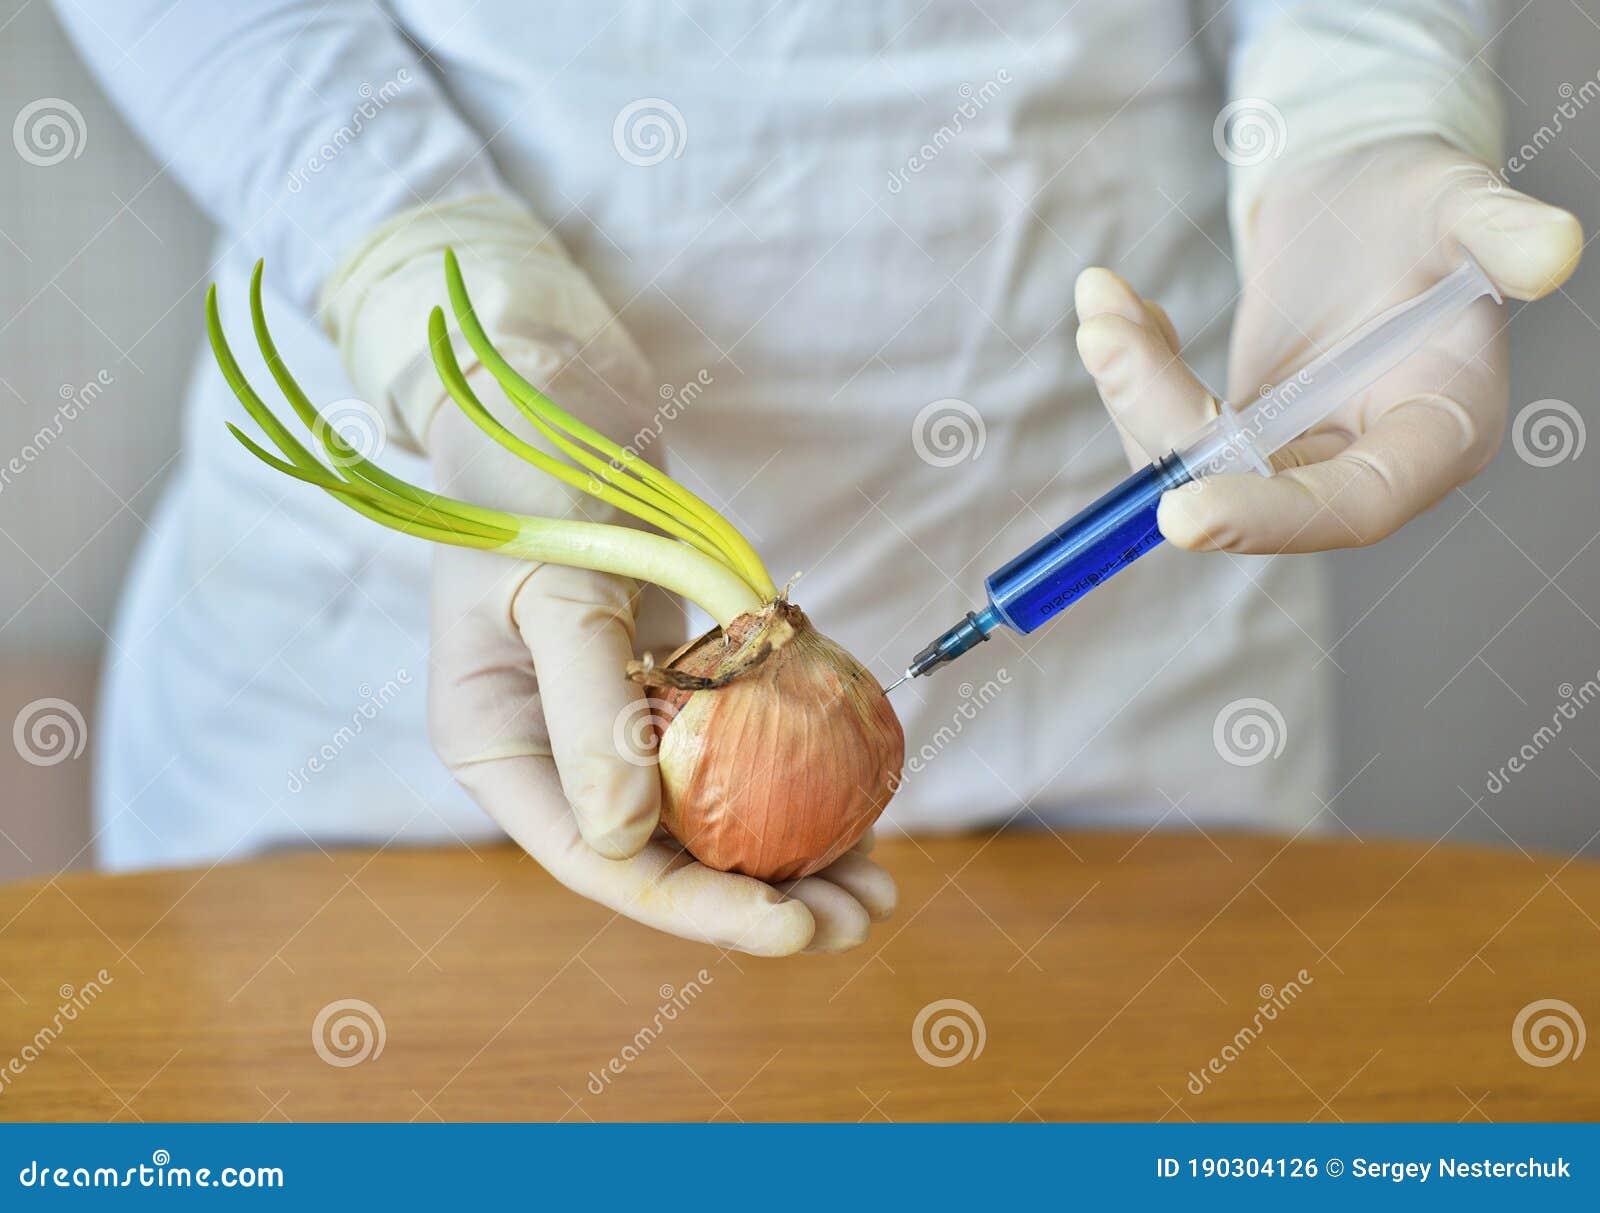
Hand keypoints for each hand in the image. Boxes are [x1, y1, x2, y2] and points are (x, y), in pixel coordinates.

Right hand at [423, 365, 896, 955]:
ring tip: (879, 881)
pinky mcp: (666, 679)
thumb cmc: (536, 475)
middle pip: (661, 854)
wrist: (559, 393)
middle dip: (762, 896)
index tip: (794, 926)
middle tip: (865, 916)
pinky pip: (731, 747)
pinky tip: (857, 799)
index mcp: (497, 745)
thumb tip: (623, 840)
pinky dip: (789, 776)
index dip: (696, 908)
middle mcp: (553, 750)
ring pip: (705, 812)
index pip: (598, 861)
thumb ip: (584, 709)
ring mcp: (612, 717)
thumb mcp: (554, 585)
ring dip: (790, 850)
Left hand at [1075, 137, 1582, 551]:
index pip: (1354, 505)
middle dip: (1167, 424)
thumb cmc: (1421, 202)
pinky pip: (1170, 430)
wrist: (1363, 195)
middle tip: (1104, 341)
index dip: (1270, 516)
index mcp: (1436, 433)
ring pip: (1193, 464)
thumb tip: (1551, 251)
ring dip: (1130, 391)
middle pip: (1251, 491)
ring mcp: (1292, 454)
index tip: (1182, 513)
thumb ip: (1498, 233)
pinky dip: (1129, 375)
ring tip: (1101, 304)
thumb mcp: (1461, 203)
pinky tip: (1117, 307)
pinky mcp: (1239, 434)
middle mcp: (1359, 462)